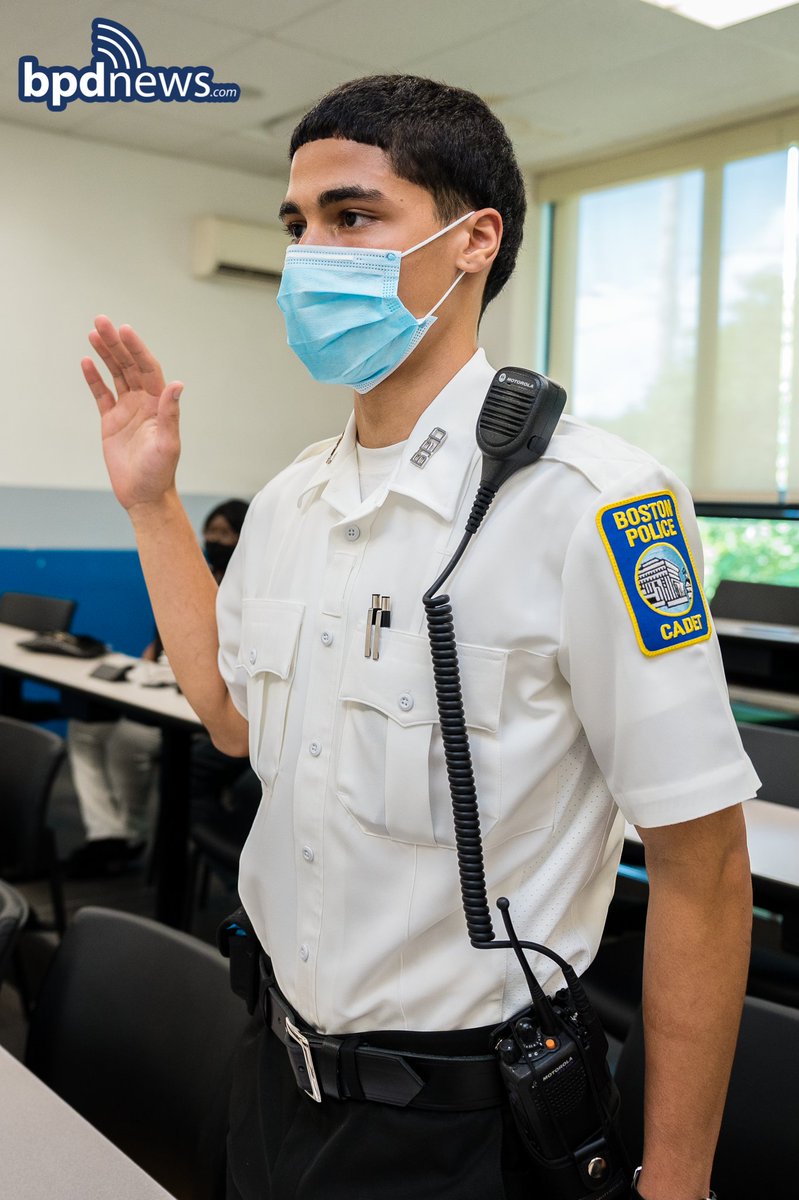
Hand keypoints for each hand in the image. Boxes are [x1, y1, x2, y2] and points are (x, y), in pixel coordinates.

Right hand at [82, 316, 184, 510]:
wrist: (144, 495)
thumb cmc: (160, 472)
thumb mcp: (168, 443)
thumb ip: (170, 414)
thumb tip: (177, 385)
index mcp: (159, 404)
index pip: (147, 369)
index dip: (136, 349)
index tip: (125, 330)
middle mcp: (144, 402)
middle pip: (129, 366)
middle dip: (116, 343)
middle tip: (101, 321)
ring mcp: (127, 410)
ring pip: (115, 375)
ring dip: (106, 354)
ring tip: (93, 333)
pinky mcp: (111, 421)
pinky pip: (101, 394)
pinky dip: (94, 379)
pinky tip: (87, 361)